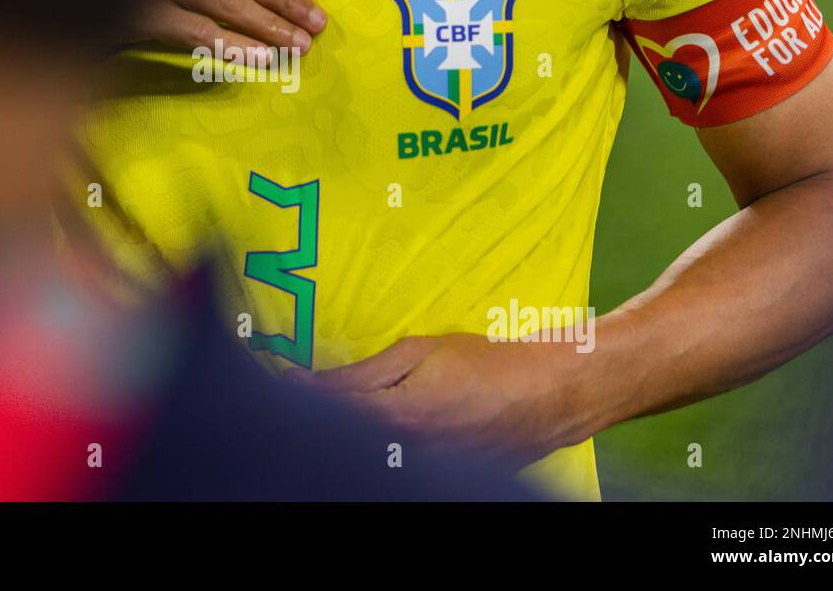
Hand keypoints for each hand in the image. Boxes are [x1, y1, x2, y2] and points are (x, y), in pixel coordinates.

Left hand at [303, 334, 596, 466]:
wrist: (549, 395)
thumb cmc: (487, 364)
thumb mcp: (421, 352)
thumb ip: (364, 372)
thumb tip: (313, 382)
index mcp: (401, 418)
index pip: (333, 411)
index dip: (302, 396)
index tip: (283, 381)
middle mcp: (410, 453)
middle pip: (348, 440)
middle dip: (325, 420)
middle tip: (308, 395)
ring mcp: (428, 472)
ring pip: (370, 456)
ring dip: (351, 434)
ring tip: (346, 410)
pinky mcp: (443, 480)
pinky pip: (398, 463)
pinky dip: (379, 447)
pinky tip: (380, 428)